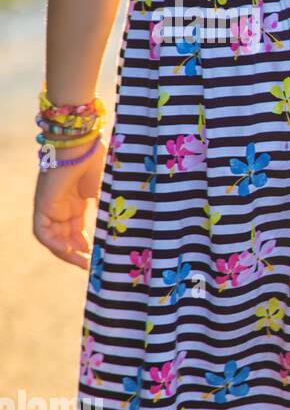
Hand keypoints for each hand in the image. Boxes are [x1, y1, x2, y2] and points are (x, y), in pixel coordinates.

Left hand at [33, 140, 104, 267]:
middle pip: (64, 237)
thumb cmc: (100, 161)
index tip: (97, 259)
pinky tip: (70, 252)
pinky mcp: (44, 204)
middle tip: (92, 266)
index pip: (75, 231)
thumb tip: (127, 230)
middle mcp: (61, 206)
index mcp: (75, 202)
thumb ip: (111, 210)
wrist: (84, 143)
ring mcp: (51, 205)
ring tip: (83, 263)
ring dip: (66, 253)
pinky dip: (54, 244)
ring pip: (52, 238)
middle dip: (77, 254)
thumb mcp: (108, 192)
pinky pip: (42, 232)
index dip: (85, 247)